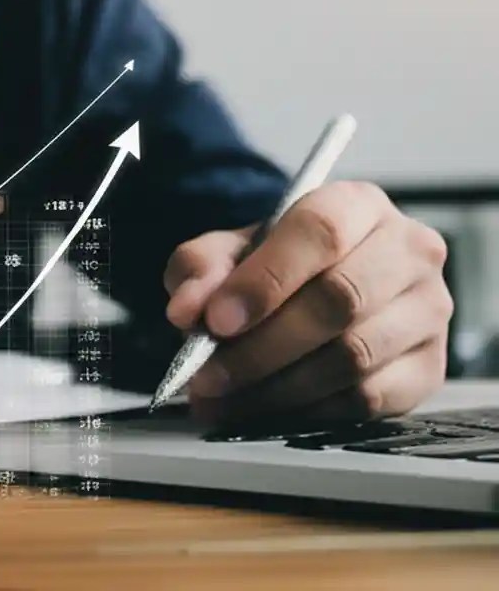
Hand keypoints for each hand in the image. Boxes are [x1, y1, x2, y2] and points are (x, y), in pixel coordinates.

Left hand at [164, 182, 452, 424]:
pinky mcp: (430, 368)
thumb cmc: (273, 266)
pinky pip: (367, 399)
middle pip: (339, 300)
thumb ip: (200, 269)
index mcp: (358, 205)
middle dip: (260, 347)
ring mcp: (427, 311)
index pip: (320, 232)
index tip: (215, 321)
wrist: (314, 293)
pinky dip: (305, 412)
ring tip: (222, 398)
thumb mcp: (227, 253)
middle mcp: (408, 251)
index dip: (264, 281)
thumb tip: (187, 309)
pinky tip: (262, 411)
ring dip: (275, 387)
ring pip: (353, 356)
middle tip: (207, 374)